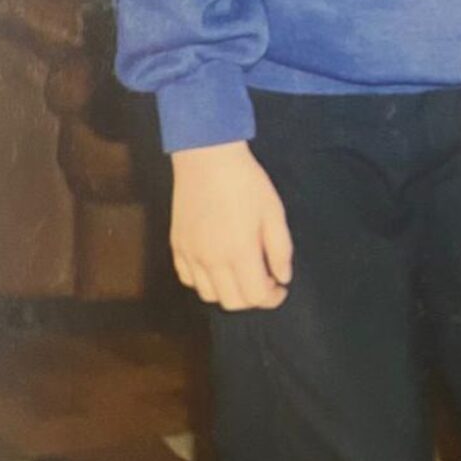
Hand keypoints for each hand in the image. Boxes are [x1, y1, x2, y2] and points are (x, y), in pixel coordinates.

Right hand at [170, 141, 292, 309]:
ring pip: (208, 295)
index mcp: (239, 252)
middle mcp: (211, 259)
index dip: (272, 298)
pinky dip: (204, 281)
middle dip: (253, 298)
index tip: (280, 287)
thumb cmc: (246, 182)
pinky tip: (217, 266)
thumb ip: (280, 250)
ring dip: (228, 292)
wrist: (207, 157)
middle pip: (232, 302)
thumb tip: (282, 278)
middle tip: (264, 280)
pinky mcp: (177, 245)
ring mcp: (190, 254)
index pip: (255, 297)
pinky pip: (188, 278)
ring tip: (241, 273)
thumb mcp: (274, 213)